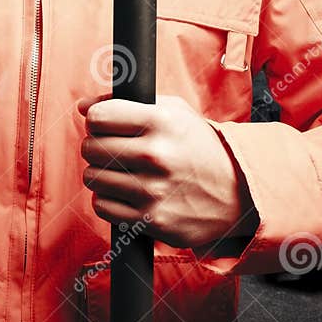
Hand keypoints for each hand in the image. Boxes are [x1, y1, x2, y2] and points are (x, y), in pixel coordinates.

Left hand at [77, 94, 256, 249]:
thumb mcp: (173, 112)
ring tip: (122, 173)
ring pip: (92, 177)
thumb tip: (82, 106)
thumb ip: (125, 102)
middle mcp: (156, 154)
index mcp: (161, 121)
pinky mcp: (150, 219)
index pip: (98, 117)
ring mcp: (153, 190)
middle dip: (96, 147)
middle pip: (90, 147)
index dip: (96, 121)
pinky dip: (108, 200)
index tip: (104, 126)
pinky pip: (102, 206)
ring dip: (101, 175)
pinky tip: (126, 194)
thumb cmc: (199, 147)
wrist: (239, 192)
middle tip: (113, 151)